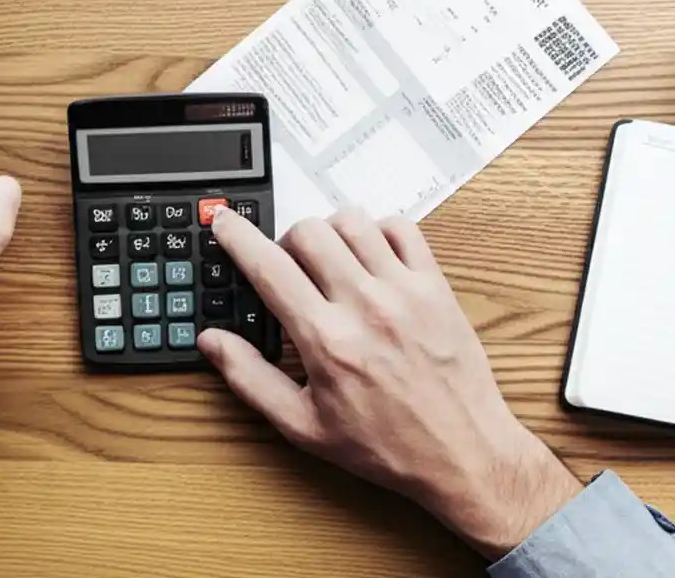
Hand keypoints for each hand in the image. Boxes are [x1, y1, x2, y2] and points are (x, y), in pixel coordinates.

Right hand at [198, 208, 581, 557]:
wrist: (463, 453)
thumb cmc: (386, 446)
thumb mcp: (304, 427)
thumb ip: (250, 379)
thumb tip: (212, 341)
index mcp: (326, 341)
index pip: (269, 268)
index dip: (238, 237)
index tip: (224, 222)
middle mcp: (365, 306)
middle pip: (308, 232)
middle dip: (285, 242)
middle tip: (288, 269)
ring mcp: (405, 291)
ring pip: (352, 222)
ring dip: (329, 232)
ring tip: (329, 262)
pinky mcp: (436, 287)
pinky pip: (402, 228)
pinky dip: (378, 231)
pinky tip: (371, 258)